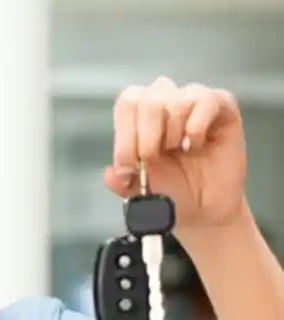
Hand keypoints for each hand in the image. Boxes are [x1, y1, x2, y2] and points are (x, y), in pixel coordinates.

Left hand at [102, 76, 251, 238]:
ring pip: (175, 100)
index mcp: (139, 115)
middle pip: (148, 99)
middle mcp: (166, 100)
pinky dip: (197, 128)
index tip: (129, 165)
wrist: (204, 207)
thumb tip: (110, 174)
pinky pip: (207, 101)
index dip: (125, 134)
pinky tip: (197, 145)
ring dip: (172, 133)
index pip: (127, 104)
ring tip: (180, 151)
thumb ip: (121, 181)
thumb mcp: (138, 189)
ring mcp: (194, 100)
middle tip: (153, 159)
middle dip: (146, 136)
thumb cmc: (171, 190)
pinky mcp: (223, 106)